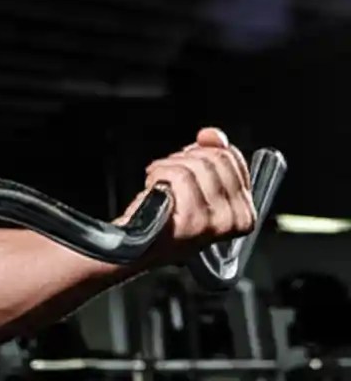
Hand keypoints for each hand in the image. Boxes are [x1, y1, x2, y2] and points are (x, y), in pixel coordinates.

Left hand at [122, 127, 255, 265]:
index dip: (201, 152)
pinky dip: (159, 174)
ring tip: (160, 186)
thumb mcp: (194, 182)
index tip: (186, 165)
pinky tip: (153, 190)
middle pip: (213, 158)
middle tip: (169, 178)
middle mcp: (236, 220)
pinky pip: (179, 175)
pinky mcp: (192, 222)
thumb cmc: (164, 217)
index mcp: (244, 212)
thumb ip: (210, 154)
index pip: (231, 157)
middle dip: (183, 159)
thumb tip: (212, 135)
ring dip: (166, 168)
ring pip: (194, 165)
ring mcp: (214, 223)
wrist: (136, 246)